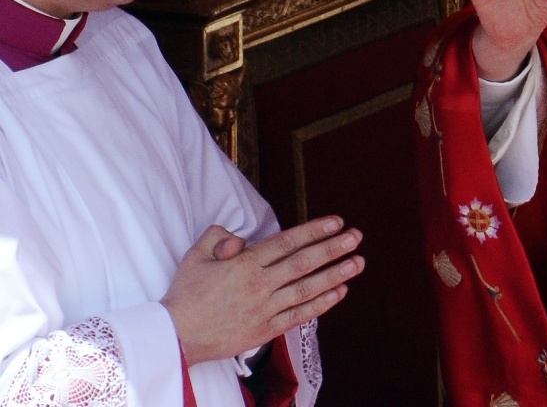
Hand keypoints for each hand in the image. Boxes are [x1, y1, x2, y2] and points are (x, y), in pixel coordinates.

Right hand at [162, 217, 362, 365]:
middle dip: (333, 248)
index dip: (314, 231)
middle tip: (356, 237)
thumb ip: (218, 237)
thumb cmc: (185, 295)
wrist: (174, 336)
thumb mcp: (195, 257)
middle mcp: (259, 285)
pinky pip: (299, 315)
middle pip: (303, 262)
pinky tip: (339, 292)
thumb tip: (240, 237)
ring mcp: (264, 309)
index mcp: (244, 264)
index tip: (336, 222)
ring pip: (307, 288)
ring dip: (336, 274)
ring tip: (358, 262)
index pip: (287, 242)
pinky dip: (321, 303)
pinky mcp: (265, 330)